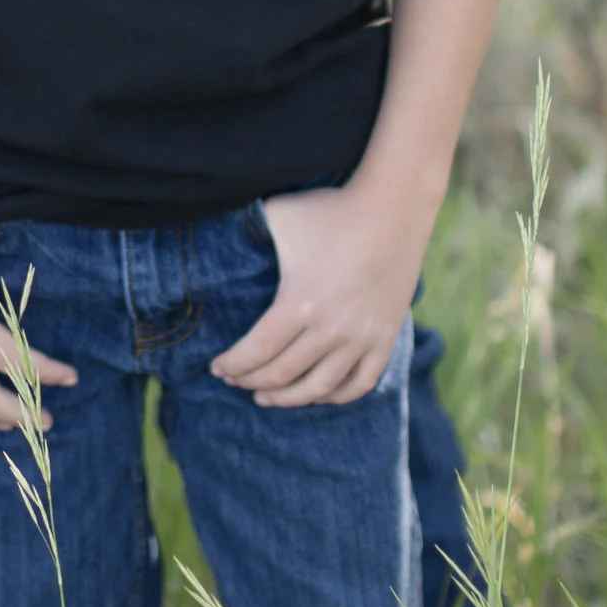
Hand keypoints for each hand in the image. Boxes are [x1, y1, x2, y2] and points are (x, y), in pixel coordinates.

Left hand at [211, 186, 421, 406]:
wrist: (393, 207)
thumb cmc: (330, 211)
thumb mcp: (279, 216)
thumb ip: (246, 234)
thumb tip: (212, 241)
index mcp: (299, 303)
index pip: (257, 352)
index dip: (233, 365)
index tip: (217, 368)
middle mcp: (331, 328)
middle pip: (282, 374)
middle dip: (251, 382)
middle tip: (235, 382)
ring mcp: (362, 337)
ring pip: (320, 388)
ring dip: (288, 399)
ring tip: (266, 398)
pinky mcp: (386, 338)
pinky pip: (361, 384)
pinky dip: (336, 396)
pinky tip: (316, 393)